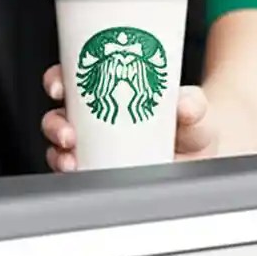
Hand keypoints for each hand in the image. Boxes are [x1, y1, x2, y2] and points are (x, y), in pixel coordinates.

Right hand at [41, 64, 217, 171]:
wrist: (201, 154)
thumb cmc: (188, 122)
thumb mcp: (192, 108)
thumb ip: (191, 104)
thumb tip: (184, 105)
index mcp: (106, 90)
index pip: (71, 79)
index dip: (56, 80)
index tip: (59, 88)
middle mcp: (93, 119)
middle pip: (58, 117)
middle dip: (55, 125)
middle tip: (69, 135)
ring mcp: (94, 148)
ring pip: (60, 149)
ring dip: (58, 155)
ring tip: (72, 162)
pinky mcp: (100, 172)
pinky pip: (78, 175)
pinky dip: (73, 176)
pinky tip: (83, 176)